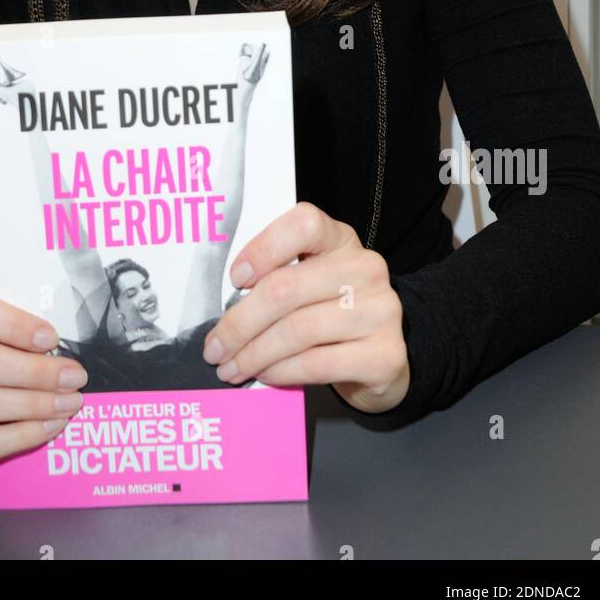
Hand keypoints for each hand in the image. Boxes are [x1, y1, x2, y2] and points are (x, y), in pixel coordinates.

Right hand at [0, 286, 87, 460]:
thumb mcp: (10, 320)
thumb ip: (28, 329)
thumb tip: (65, 353)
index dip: (12, 325)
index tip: (51, 338)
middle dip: (33, 374)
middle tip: (73, 378)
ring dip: (30, 407)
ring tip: (67, 405)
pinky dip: (17, 437)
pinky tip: (48, 427)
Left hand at [202, 202, 410, 414]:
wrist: (381, 358)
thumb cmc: (332, 313)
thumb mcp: (311, 283)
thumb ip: (278, 280)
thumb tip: (225, 309)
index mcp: (341, 240)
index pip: (304, 224)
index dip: (263, 248)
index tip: (235, 279)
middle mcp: (365, 268)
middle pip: (287, 288)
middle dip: (240, 323)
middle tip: (215, 348)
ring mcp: (381, 311)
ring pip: (297, 331)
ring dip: (254, 354)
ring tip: (232, 367)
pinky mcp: (385, 355)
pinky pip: (317, 364)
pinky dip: (281, 372)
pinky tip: (265, 375)